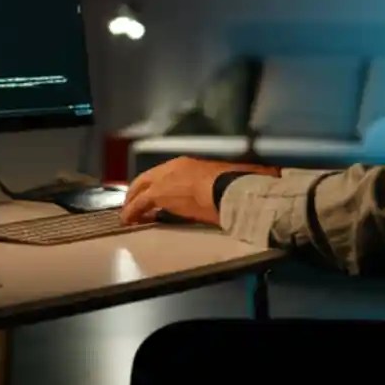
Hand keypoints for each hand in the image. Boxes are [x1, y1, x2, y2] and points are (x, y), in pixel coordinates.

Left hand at [121, 157, 278, 226]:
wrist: (229, 189)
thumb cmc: (234, 184)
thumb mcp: (227, 180)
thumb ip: (225, 182)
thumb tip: (255, 180)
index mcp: (188, 164)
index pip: (165, 173)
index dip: (156, 184)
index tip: (153, 194)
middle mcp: (172, 167)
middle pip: (146, 178)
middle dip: (138, 191)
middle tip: (133, 204)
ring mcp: (164, 179)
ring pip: (139, 190)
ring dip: (133, 203)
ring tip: (129, 216)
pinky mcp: (159, 194)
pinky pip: (138, 204)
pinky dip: (132, 212)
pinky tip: (129, 220)